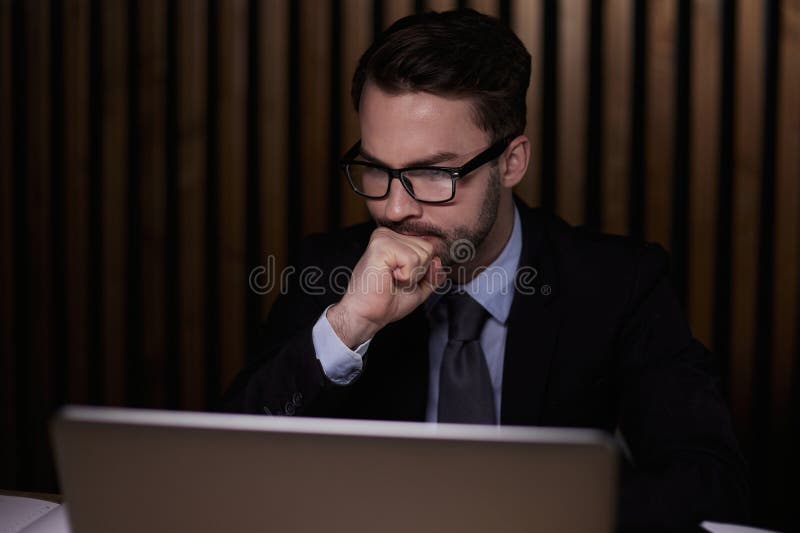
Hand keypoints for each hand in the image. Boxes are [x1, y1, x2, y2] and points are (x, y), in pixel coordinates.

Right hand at [327, 227, 445, 348]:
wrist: (368, 316)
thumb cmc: (386, 303)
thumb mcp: (418, 288)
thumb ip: (432, 275)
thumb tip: (439, 261)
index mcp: (394, 240)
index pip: (427, 247)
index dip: (420, 271)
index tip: (399, 279)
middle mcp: (387, 234)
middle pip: (428, 249)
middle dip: (417, 272)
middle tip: (394, 281)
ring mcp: (383, 238)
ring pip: (422, 254)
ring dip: (411, 275)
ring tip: (391, 280)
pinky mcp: (381, 246)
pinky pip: (412, 259)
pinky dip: (406, 276)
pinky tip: (388, 278)